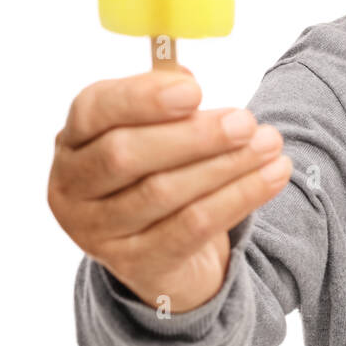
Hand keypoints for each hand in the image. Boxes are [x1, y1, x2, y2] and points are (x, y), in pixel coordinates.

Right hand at [48, 67, 291, 311]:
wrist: (166, 254)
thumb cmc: (160, 173)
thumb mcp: (157, 133)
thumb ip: (167, 104)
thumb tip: (184, 80)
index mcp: (72, 140)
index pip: (93, 110)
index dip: (142, 98)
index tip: (195, 90)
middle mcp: (72, 188)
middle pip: (126, 155)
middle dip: (194, 136)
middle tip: (246, 122)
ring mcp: (97, 232)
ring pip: (163, 192)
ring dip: (226, 165)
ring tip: (270, 144)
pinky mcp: (136, 265)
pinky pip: (192, 227)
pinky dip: (239, 197)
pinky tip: (273, 175)